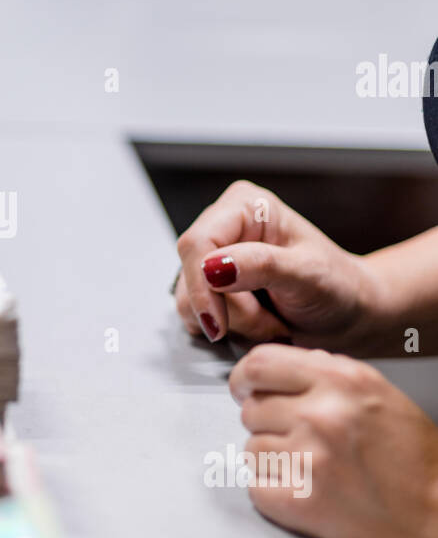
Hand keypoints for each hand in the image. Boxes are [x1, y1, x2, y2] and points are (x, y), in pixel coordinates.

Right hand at [174, 180, 385, 351]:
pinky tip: (259, 326)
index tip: (219, 322)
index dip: (202, 286)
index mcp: (246, 206)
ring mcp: (216, 259)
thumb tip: (213, 267)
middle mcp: (226, 227)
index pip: (197, 243)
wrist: (349, 313)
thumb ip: (262, 266)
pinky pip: (196, 315)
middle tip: (269, 324)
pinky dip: (228, 330)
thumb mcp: (308, 274)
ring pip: (189, 300)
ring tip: (271, 325)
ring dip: (231, 324)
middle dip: (227, 310)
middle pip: (190, 274)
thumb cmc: (339, 287)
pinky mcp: (211, 287)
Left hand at [230, 343, 437, 537]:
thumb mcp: (381, 398)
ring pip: (251, 448)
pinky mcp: (297, 500)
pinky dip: (274, 492)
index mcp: (343, 380)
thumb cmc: (417, 466)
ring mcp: (307, 457)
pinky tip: (307, 493)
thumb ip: (329, 379)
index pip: (260, 363)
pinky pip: (255, 485)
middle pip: (251, 409)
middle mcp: (322, 413)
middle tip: (298, 443)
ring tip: (313, 472)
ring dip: (274, 461)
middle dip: (267, 425)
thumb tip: (280, 371)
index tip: (243, 389)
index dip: (244, 378)